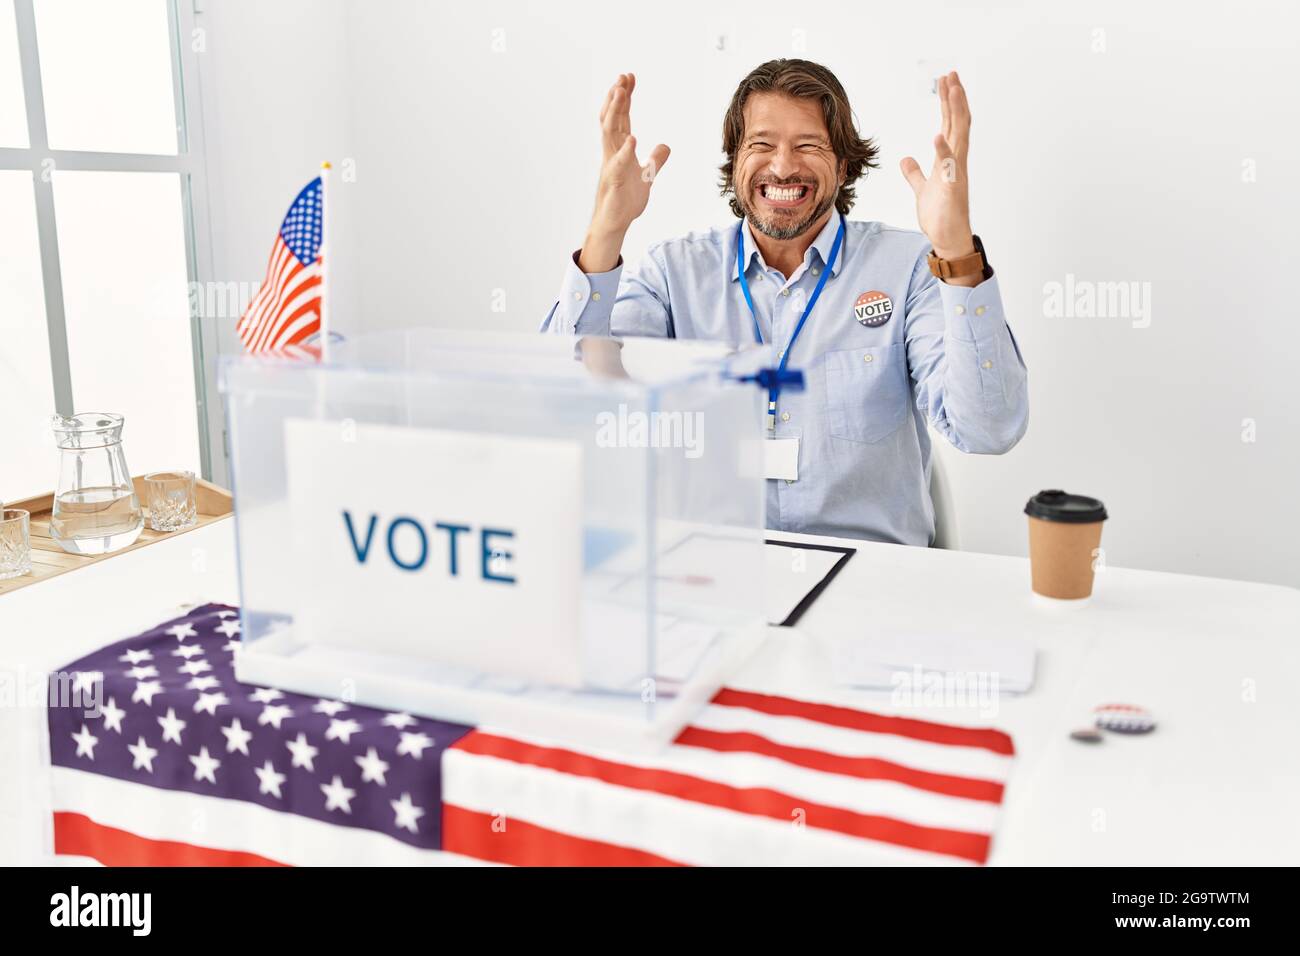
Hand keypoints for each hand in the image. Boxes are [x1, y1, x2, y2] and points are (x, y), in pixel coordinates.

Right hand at [581, 73, 669, 271]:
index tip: (629, 78)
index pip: (621, 118)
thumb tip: (665, 146)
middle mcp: (612, 153)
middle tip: (623, 76)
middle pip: (612, 119)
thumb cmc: (626, 201)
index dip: (624, 98)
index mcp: (619, 149)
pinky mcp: (613, 182)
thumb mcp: (647, 176)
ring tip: (620, 93)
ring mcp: (610, 166)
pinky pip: (617, 164)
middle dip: (617, 97)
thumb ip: (655, 160)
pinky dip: (625, 151)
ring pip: (609, 134)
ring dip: (615, 112)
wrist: (615, 223)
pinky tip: (633, 138)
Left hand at [900, 71, 974, 264]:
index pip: (951, 124)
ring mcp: (956, 173)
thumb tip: (906, 160)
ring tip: (953, 90)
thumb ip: (915, 173)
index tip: (945, 82)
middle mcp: (956, 161)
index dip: (948, 103)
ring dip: (955, 112)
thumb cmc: (940, 215)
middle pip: (958, 122)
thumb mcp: (922, 189)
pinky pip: (949, 166)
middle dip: (955, 98)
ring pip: (959, 136)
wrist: (948, 238)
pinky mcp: (952, 188)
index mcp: (950, 159)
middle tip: (951, 74)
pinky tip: (937, 135)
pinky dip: (944, 151)